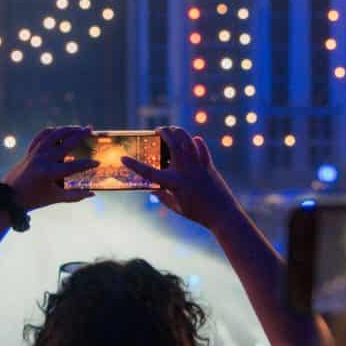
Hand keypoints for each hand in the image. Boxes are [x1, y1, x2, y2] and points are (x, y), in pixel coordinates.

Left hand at [0, 125, 97, 211]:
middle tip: (91, 130)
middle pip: (66, 143)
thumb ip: (75, 196)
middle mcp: (43, 159)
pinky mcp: (30, 150)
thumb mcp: (56, 198)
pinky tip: (61, 130)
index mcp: (50, 173)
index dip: (87, 164)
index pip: (74, 166)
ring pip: (54, 135)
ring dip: (67, 129)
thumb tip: (92, 194)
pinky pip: (42, 136)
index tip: (98, 162)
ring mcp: (36, 153)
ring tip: (79, 127)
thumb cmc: (35, 198)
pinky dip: (52, 131)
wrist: (10, 195)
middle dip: (80, 136)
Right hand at [122, 126, 242, 231]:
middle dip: (163, 133)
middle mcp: (185, 170)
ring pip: (188, 140)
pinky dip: (196, 142)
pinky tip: (193, 141)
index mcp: (174, 182)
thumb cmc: (197, 214)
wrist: (222, 214)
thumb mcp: (176, 207)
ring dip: (178, 132)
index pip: (149, 171)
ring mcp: (198, 165)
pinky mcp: (209, 165)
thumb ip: (162, 197)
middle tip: (157, 130)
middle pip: (172, 144)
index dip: (134, 165)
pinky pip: (202, 148)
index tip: (123, 158)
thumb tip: (153, 188)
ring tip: (172, 131)